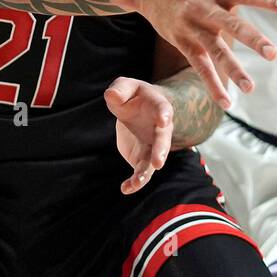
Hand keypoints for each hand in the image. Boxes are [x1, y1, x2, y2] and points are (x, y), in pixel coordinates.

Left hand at [105, 77, 172, 194]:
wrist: (138, 110)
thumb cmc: (133, 95)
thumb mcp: (125, 87)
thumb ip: (119, 89)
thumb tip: (111, 96)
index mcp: (159, 107)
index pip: (163, 110)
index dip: (164, 115)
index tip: (164, 120)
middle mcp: (160, 129)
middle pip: (163, 140)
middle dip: (160, 151)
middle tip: (158, 162)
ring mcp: (153, 145)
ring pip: (153, 161)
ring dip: (146, 173)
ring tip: (137, 182)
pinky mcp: (143, 158)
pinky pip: (141, 172)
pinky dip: (135, 182)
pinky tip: (126, 189)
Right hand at [129, 0, 276, 110]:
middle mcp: (206, 7)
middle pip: (232, 25)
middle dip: (253, 39)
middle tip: (273, 53)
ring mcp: (193, 26)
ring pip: (215, 51)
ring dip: (233, 70)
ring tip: (250, 87)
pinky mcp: (183, 41)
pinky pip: (199, 66)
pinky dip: (211, 84)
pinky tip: (226, 102)